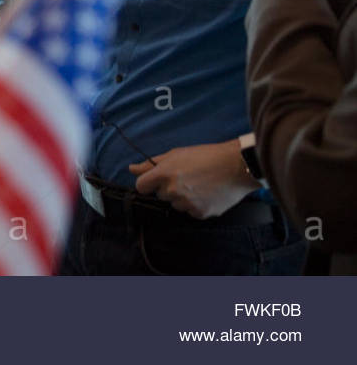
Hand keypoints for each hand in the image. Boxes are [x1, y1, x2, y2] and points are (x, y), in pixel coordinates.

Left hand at [130, 140, 257, 218]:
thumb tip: (131, 169)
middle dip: (168, 188)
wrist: (236, 166)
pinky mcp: (200, 213)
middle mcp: (173, 190)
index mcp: (164, 173)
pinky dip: (196, 205)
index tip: (155, 181)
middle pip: (160, 195)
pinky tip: (207, 193)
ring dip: (182, 197)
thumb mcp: (176, 154)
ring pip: (175, 204)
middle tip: (186, 177)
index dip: (147, 183)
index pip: (141, 186)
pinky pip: (190, 212)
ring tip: (199, 184)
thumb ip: (151, 164)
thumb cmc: (206, 156)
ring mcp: (187, 203)